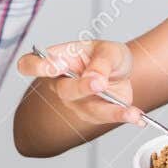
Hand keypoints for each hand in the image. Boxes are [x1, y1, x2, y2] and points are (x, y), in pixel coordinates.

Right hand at [16, 40, 143, 126]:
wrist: (124, 70)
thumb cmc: (106, 56)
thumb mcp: (108, 50)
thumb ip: (101, 62)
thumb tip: (95, 78)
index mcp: (58, 60)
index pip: (30, 64)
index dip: (36, 67)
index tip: (54, 66)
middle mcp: (62, 84)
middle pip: (64, 90)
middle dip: (81, 87)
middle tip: (97, 82)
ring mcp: (77, 102)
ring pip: (88, 108)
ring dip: (110, 110)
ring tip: (130, 111)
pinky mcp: (95, 114)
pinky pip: (107, 117)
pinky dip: (124, 117)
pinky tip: (137, 117)